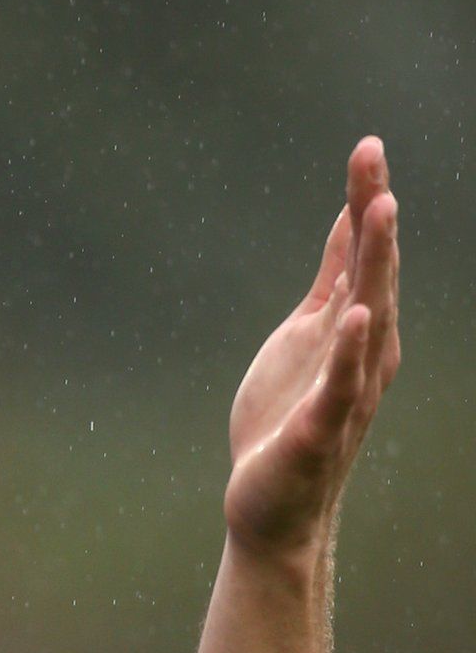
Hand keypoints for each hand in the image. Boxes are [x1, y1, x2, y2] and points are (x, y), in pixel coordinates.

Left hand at [224, 137, 400, 561]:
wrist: (275, 505)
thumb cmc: (290, 417)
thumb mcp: (307, 332)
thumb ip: (331, 278)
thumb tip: (348, 218)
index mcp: (355, 328)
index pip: (364, 256)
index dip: (365, 201)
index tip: (366, 146)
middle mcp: (363, 353)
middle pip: (373, 274)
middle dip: (374, 218)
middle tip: (373, 161)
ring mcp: (346, 390)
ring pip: (367, 319)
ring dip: (374, 267)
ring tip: (377, 213)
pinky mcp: (320, 429)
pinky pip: (339, 385)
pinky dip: (347, 351)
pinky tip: (354, 317)